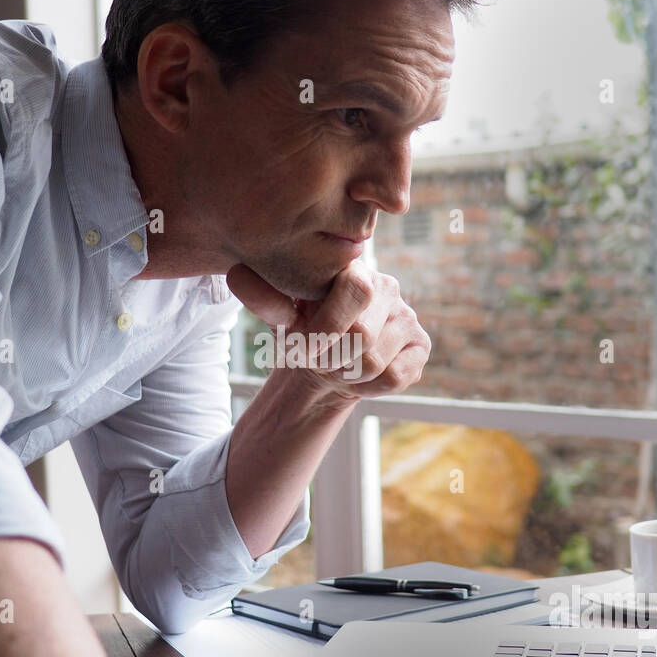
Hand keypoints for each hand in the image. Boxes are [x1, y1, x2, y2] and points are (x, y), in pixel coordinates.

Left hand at [226, 260, 430, 399]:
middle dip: (333, 357)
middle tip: (321, 358)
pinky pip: (394, 377)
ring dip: (349, 374)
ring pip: (375, 362)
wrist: (324, 365)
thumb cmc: (303, 333)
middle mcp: (389, 288)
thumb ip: (265, 298)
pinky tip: (362, 376)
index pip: (356, 289)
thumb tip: (235, 275)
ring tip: (340, 365)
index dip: (329, 326)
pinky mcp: (421, 348)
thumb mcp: (282, 317)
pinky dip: (371, 387)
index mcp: (356, 269)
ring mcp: (408, 318)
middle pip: (362, 335)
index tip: (306, 346)